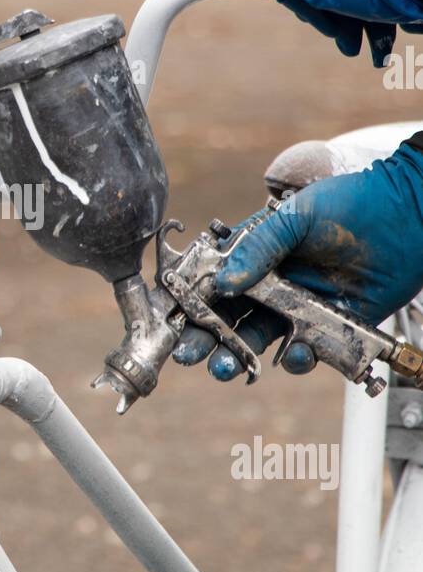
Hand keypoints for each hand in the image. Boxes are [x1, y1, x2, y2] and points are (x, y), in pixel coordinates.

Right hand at [173, 138, 422, 380]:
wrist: (409, 217)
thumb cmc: (352, 205)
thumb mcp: (297, 217)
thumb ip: (259, 248)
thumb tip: (224, 282)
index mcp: (255, 252)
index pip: (213, 281)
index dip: (190, 302)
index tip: (172, 321)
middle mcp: (272, 283)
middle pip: (228, 317)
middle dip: (206, 338)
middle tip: (190, 354)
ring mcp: (299, 306)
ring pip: (259, 339)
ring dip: (239, 354)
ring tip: (226, 366)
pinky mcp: (328, 326)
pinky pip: (304, 350)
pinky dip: (295, 359)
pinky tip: (293, 355)